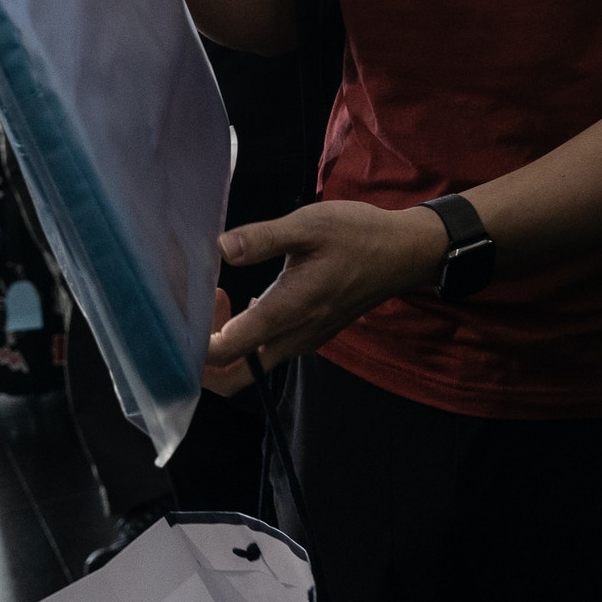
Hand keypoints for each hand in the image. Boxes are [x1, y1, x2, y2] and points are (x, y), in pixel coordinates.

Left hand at [198, 201, 449, 394]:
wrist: (404, 254)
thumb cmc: (359, 236)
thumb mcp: (309, 225)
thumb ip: (263, 239)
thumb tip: (221, 248)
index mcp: (285, 313)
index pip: (225, 355)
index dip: (197, 338)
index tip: (198, 299)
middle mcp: (292, 338)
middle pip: (233, 375)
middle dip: (205, 355)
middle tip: (203, 307)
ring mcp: (303, 341)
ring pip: (250, 365)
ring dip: (227, 341)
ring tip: (221, 295)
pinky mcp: (310, 335)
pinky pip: (268, 352)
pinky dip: (248, 336)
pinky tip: (248, 300)